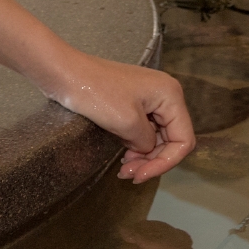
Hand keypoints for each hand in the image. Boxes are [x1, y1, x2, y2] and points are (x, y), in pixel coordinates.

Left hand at [40, 50, 193, 180]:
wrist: (65, 73)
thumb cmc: (96, 93)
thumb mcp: (127, 123)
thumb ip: (146, 142)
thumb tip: (147, 149)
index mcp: (171, 95)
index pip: (183, 139)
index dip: (166, 162)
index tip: (140, 175)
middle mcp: (166, 95)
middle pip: (171, 140)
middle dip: (152, 161)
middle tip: (129, 175)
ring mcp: (149, 99)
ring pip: (157, 138)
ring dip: (143, 157)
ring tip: (123, 169)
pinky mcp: (134, 103)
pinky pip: (143, 131)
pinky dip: (135, 147)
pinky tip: (123, 156)